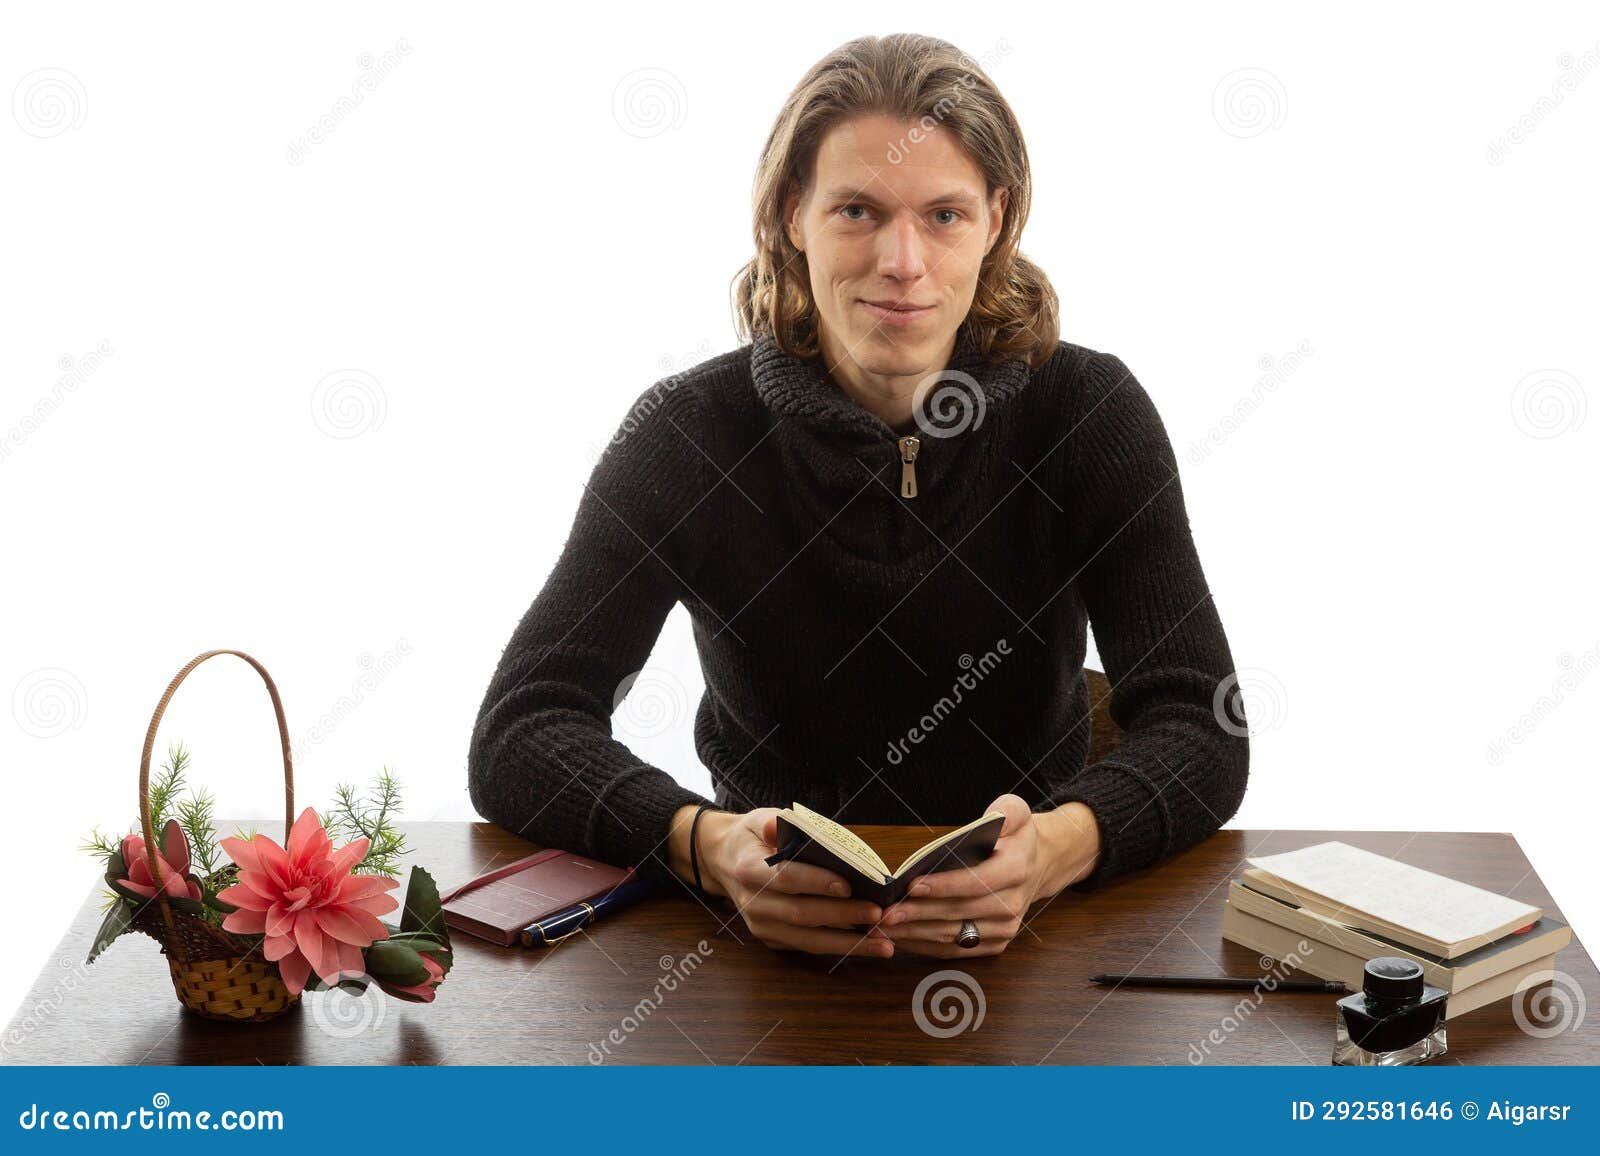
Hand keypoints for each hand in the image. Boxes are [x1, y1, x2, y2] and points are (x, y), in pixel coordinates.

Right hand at [686, 806, 894, 958]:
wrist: (725, 862)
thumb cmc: (753, 838)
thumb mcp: (759, 819)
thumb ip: (774, 822)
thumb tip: (778, 826)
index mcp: (749, 869)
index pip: (786, 878)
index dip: (817, 882)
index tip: (848, 885)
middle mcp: (753, 903)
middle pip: (802, 914)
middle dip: (843, 915)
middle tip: (878, 914)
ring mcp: (761, 926)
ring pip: (808, 939)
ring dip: (848, 944)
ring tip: (884, 944)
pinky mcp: (772, 940)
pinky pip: (808, 946)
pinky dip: (839, 947)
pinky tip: (867, 945)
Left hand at [871, 794, 1100, 957]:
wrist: (1038, 865)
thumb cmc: (1018, 837)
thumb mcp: (1018, 811)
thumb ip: (1007, 810)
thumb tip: (992, 818)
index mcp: (1016, 870)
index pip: (977, 881)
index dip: (944, 886)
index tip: (912, 885)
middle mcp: (1012, 904)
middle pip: (959, 912)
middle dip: (919, 913)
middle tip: (887, 912)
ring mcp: (1005, 928)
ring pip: (953, 935)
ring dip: (916, 933)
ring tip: (885, 926)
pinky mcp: (995, 944)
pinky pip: (956, 949)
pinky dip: (926, 946)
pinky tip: (901, 938)